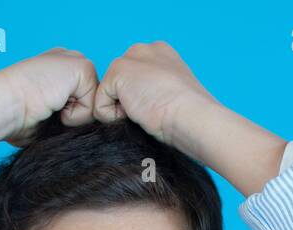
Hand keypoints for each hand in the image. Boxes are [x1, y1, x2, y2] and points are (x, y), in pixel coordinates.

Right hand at [0, 47, 98, 166]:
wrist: (3, 104)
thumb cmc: (14, 118)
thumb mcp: (43, 116)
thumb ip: (63, 117)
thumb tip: (81, 135)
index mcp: (56, 71)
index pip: (81, 101)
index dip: (69, 118)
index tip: (45, 113)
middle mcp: (67, 62)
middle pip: (91, 103)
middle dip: (74, 116)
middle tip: (47, 109)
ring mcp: (74, 61)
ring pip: (94, 104)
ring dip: (73, 116)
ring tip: (49, 106)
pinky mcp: (82, 68)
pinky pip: (93, 106)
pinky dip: (74, 115)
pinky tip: (53, 104)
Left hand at [93, 41, 217, 147]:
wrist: (193, 117)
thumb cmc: (190, 117)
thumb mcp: (174, 95)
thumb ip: (154, 90)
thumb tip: (137, 106)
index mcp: (160, 53)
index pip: (133, 79)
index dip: (139, 100)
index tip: (158, 109)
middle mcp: (143, 49)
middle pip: (117, 86)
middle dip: (127, 103)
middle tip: (152, 111)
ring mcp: (129, 59)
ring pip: (108, 96)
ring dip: (122, 111)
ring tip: (147, 112)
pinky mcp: (117, 72)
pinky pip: (100, 105)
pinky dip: (114, 117)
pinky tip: (138, 113)